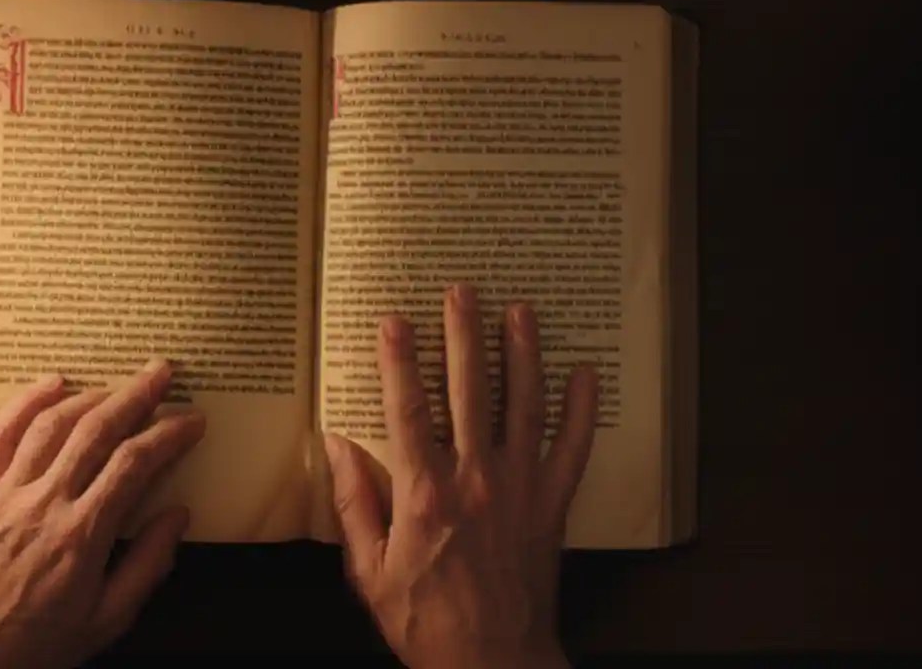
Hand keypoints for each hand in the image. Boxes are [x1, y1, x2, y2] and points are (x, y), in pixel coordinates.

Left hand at [0, 359, 203, 668]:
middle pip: (95, 430)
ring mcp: (6, 494)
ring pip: (51, 424)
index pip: (133, 465)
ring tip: (120, 381)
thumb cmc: (42, 645)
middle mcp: (44, 504)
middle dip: (135, 395)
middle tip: (163, 371)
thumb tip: (179, 514)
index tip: (192, 420)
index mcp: (82, 536)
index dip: (167, 435)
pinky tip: (52, 383)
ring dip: (90, 394)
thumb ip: (147, 565)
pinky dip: (25, 402)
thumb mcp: (108, 620)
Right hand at [324, 284, 597, 668]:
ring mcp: (519, 489)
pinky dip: (581, 410)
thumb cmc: (425, 623)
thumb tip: (336, 446)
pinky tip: (585, 373)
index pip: (407, 410)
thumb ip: (353, 503)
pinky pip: (572, 449)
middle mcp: (474, 479)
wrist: (493, 663)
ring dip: (522, 354)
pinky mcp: (552, 506)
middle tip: (463, 290)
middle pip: (469, 391)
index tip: (393, 319)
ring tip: (520, 311)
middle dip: (464, 335)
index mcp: (423, 494)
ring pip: (523, 406)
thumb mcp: (369, 571)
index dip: (398, 360)